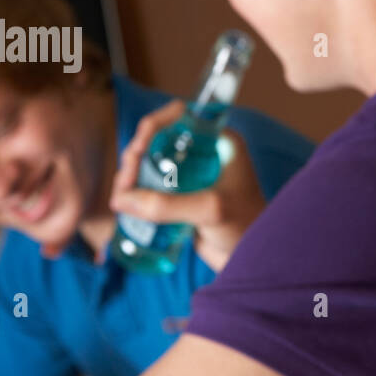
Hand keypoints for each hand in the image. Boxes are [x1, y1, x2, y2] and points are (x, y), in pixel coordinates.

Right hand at [108, 100, 263, 271]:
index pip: (179, 116)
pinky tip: (124, 206)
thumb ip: (169, 205)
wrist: (254, 260)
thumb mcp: (210, 210)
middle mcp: (203, 153)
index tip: (138, 150)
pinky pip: (151, 188)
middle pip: (156, 140)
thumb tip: (121, 201)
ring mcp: (191, 176)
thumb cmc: (246, 226)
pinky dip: (135, 193)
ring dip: (130, 177)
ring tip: (122, 200)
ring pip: (150, 165)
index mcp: (218, 141)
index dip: (152, 126)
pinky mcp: (182, 198)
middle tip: (126, 185)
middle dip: (135, 156)